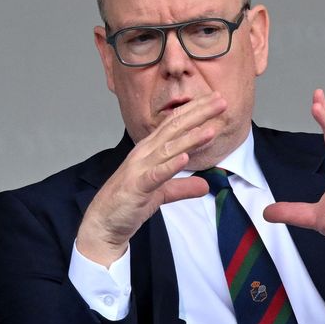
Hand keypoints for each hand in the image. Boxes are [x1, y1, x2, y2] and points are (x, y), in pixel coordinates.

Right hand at [76, 93, 225, 265]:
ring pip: (168, 149)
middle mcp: (144, 154)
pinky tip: (185, 158)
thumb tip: (205, 185)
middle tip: (221, 101)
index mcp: (149, 150)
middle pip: (174, 129)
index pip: (174, 124)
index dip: (196, 111)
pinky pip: (156, 175)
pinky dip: (170, 166)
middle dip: (198, 115)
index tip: (217, 100)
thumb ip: (182, 187)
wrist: (103, 223)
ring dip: (189, 139)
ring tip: (210, 129)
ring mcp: (139, 169)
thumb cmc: (127, 203)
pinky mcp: (137, 187)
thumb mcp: (161, 193)